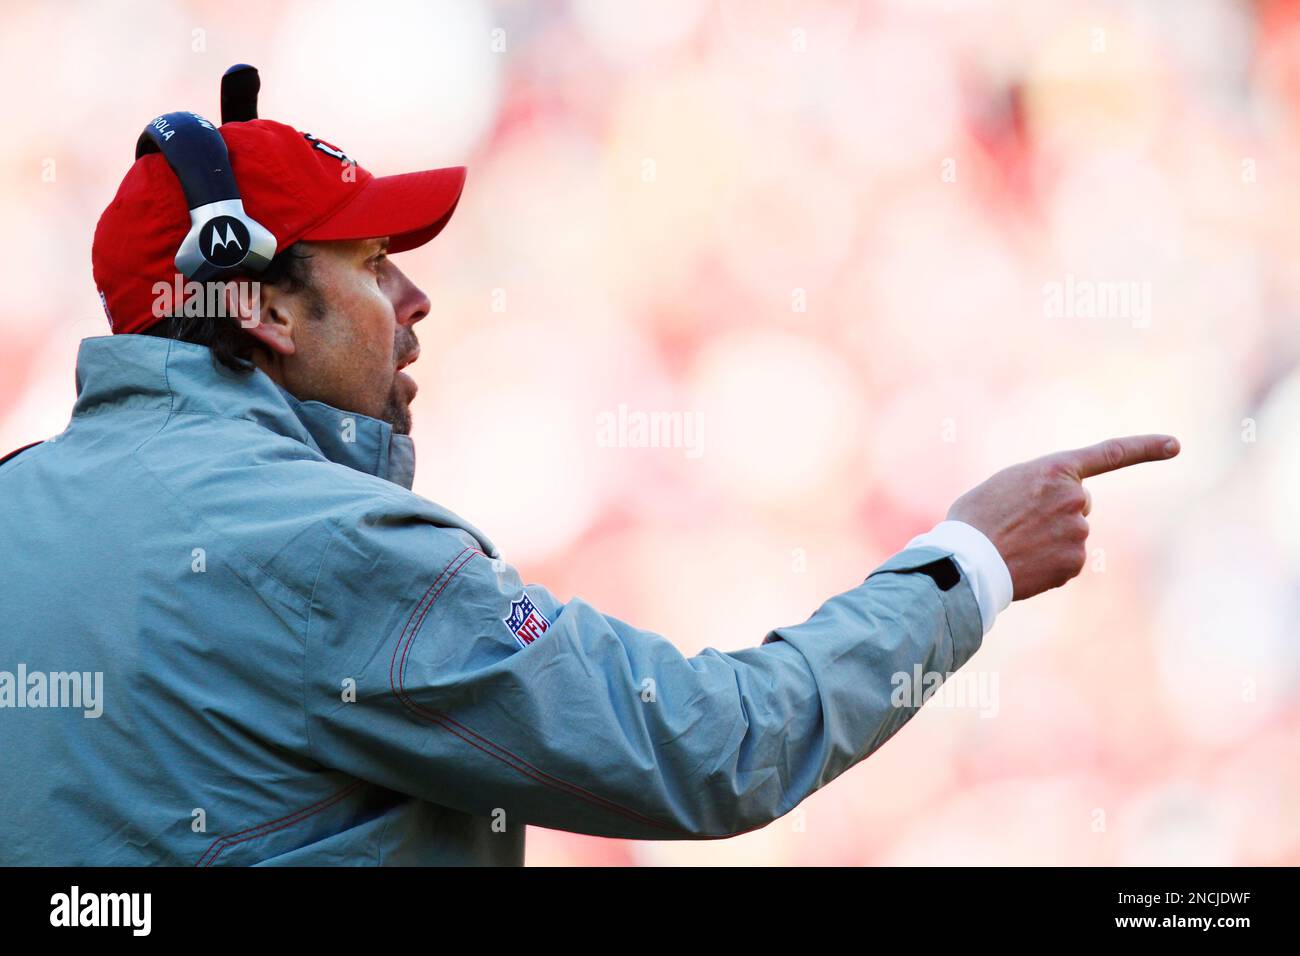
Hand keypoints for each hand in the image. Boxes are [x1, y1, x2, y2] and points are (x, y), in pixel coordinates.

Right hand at [946, 434, 1180, 600]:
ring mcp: (1079, 532)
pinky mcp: (1075, 562)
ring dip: (1050, 538)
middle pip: (1079, 503)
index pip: (1110, 454)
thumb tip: (1051, 511)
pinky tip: (1026, 563)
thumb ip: (1037, 488)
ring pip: (1073, 533)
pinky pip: (1068, 560)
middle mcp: (1075, 497)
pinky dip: (1050, 563)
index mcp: (1054, 470)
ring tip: (1016, 544)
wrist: (967, 561)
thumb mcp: (1004, 485)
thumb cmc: (974, 519)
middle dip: (1059, 511)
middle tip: (1021, 522)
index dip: (1145, 447)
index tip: (1175, 445)